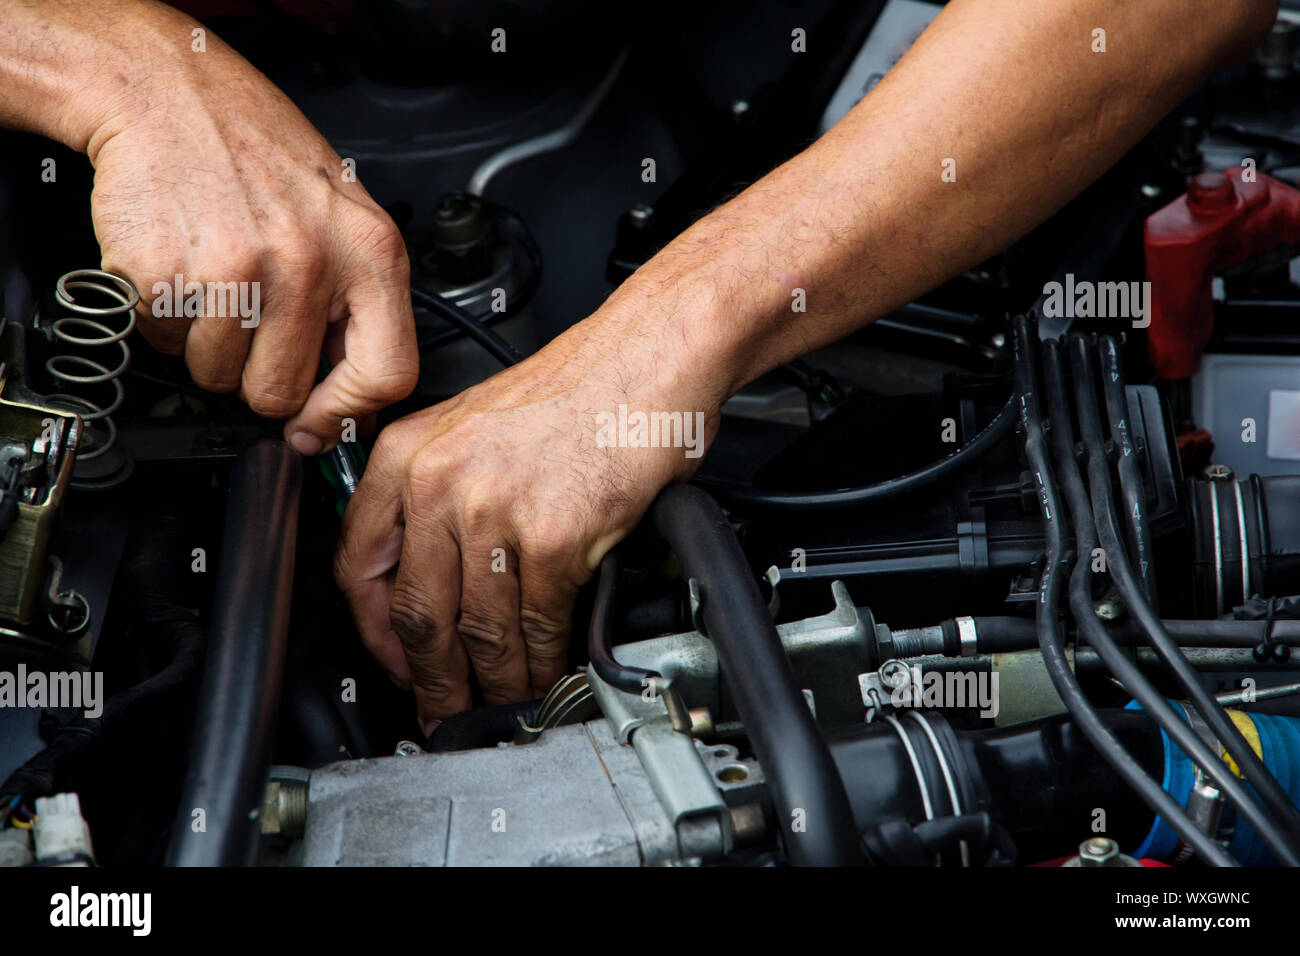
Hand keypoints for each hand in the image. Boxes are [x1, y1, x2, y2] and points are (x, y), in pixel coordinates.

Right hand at [84, 12, 416, 451]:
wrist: (170, 93)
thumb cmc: (261, 154)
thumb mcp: (346, 219)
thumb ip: (358, 306)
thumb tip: (347, 401)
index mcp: (369, 251)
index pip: (387, 375)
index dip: (347, 415)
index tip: (319, 424)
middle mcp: (308, 260)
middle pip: (282, 391)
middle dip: (258, 374)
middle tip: (252, 321)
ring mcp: (235, 268)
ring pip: (218, 376)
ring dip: (208, 345)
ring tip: (217, 279)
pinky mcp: (166, 271)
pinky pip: (164, 343)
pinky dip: (163, 319)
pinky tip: (184, 265)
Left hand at [334, 308, 720, 727]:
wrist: (649, 356)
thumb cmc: (579, 387)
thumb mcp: (475, 424)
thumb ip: (440, 491)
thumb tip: (435, 575)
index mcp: (409, 453)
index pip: (361, 566)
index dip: (375, 634)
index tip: (396, 663)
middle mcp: (440, 480)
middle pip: (417, 613)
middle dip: (432, 679)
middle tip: (444, 708)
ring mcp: (494, 509)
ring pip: (479, 630)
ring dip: (493, 682)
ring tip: (504, 703)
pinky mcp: (553, 534)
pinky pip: (537, 622)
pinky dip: (544, 661)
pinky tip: (548, 671)